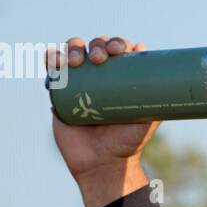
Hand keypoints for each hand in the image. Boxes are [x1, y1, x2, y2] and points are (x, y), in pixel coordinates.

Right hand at [49, 35, 157, 206]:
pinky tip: (54, 60)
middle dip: (97, 45)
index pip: (117, 50)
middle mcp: (98, 76)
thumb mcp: (149, 117)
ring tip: (78, 62)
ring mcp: (77, 82)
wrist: (102, 163)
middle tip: (100, 58)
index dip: (117, 43)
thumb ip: (156, 93)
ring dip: (74, 48)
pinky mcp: (59, 93)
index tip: (120, 50)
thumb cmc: (127, 141)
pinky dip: (51, 59)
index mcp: (120, 77)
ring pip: (73, 53)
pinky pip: (52, 71)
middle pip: (95, 47)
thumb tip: (147, 54)